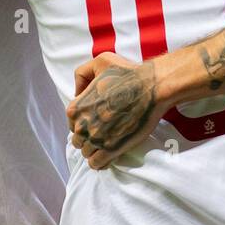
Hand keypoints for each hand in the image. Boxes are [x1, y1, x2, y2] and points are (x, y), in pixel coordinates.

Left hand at [68, 53, 164, 169]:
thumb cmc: (128, 73)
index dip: (85, 121)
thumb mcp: (100, 61)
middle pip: (78, 139)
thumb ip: (82, 73)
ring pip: (86, 152)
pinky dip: (99, 162)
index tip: (97, 119)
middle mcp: (82, 125)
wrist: (151, 87)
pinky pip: (96, 163)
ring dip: (95, 149)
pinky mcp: (110, 149)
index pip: (72, 123)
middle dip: (89, 137)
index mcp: (76, 107)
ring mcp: (95, 139)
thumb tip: (78, 91)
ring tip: (108, 143)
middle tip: (104, 131)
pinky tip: (108, 155)